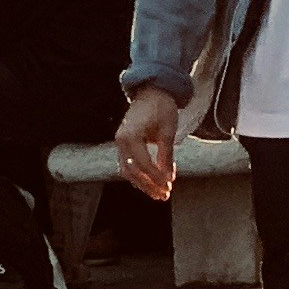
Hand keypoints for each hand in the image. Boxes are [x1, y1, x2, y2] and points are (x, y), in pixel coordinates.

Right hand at [113, 86, 182, 201]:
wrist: (152, 93)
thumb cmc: (161, 108)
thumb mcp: (168, 131)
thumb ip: (166, 155)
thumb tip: (169, 176)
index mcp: (130, 136)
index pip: (142, 164)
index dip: (155, 177)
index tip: (168, 186)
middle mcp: (120, 141)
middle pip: (132, 171)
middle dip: (148, 185)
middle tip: (164, 195)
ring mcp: (120, 143)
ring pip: (128, 170)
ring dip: (143, 183)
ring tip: (158, 193)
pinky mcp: (124, 144)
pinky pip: (128, 164)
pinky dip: (138, 175)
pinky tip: (150, 183)